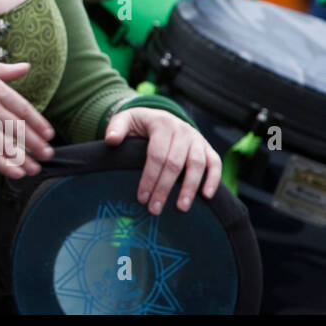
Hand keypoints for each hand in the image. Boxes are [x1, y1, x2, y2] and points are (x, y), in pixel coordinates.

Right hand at [0, 59, 54, 178]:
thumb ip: (4, 70)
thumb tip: (26, 67)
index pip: (24, 109)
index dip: (39, 124)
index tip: (49, 134)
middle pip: (19, 130)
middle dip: (36, 145)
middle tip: (47, 155)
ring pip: (6, 145)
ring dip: (23, 159)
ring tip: (34, 168)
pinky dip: (3, 165)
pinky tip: (15, 172)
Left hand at [104, 107, 221, 213]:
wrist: (161, 116)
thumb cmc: (140, 124)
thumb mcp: (125, 120)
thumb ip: (116, 128)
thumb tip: (111, 141)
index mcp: (161, 124)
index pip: (156, 155)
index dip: (149, 177)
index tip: (142, 197)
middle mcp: (182, 130)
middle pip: (175, 163)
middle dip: (164, 188)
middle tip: (155, 209)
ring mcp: (197, 139)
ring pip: (197, 165)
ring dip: (190, 188)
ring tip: (181, 207)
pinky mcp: (207, 147)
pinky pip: (215, 163)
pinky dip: (214, 179)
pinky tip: (206, 196)